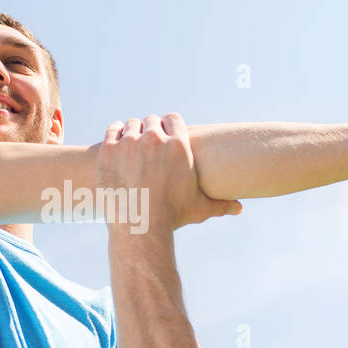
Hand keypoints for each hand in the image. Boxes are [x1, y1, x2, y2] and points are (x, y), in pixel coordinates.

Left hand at [97, 113, 241, 234]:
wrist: (139, 228)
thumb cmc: (172, 217)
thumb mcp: (199, 208)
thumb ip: (220, 204)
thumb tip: (239, 208)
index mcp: (179, 146)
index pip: (173, 119)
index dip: (169, 126)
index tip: (165, 134)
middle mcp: (154, 139)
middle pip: (152, 120)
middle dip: (151, 130)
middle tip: (148, 143)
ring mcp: (129, 143)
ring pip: (131, 125)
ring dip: (133, 132)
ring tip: (132, 145)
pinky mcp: (109, 151)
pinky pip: (112, 130)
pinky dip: (114, 135)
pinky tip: (116, 144)